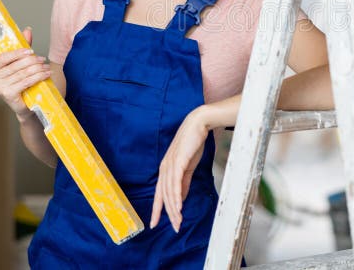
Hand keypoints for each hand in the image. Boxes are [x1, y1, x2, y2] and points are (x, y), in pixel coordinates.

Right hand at [0, 26, 50, 122]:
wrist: (26, 105)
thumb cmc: (21, 82)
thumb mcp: (21, 64)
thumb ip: (23, 48)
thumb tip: (27, 30)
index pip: (4, 57)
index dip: (17, 52)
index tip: (31, 51)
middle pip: (16, 65)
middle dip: (32, 61)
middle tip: (43, 59)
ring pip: (23, 73)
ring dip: (38, 69)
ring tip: (47, 67)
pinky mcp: (8, 94)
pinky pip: (26, 81)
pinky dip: (38, 77)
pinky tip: (47, 75)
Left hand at [151, 108, 209, 232]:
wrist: (198, 125)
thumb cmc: (193, 144)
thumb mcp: (188, 166)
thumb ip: (184, 182)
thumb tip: (181, 197)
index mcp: (165, 169)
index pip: (160, 193)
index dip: (157, 209)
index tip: (155, 223)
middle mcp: (164, 168)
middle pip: (163, 196)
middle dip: (167, 213)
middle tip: (175, 227)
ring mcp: (170, 165)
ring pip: (169, 192)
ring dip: (174, 209)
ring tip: (178, 222)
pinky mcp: (177, 162)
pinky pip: (175, 184)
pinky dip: (176, 197)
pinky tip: (179, 208)